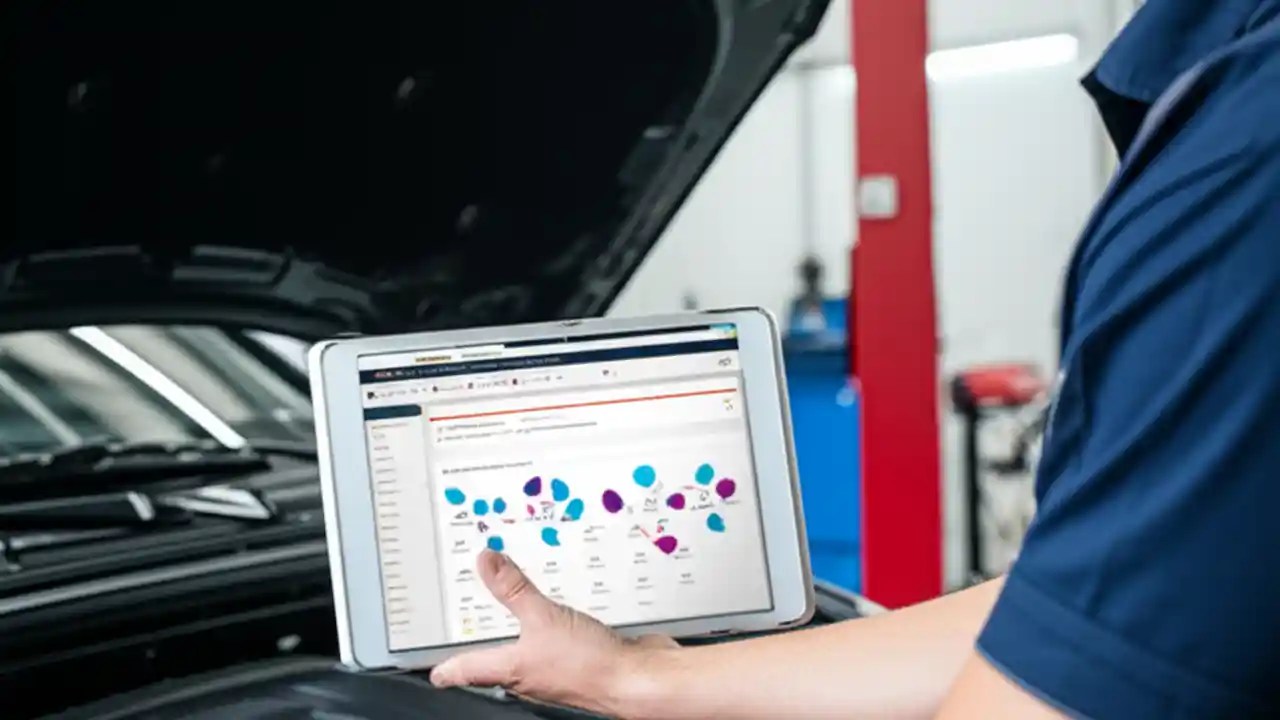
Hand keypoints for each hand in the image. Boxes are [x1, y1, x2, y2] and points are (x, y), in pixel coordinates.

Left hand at [429, 550, 677, 715]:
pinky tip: (564, 616)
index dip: (448, 668)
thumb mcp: (543, 617)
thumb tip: (486, 563)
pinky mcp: (582, 662)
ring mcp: (556, 673)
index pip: (467, 671)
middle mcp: (530, 677)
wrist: (638, 680)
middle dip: (484, 648)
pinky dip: (555, 631)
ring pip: (529, 655)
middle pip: (496, 667)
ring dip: (521, 637)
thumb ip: (513, 589)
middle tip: (470, 630)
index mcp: (512, 670)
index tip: (435, 669)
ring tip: (513, 613)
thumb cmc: (589, 664)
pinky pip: (559, 644)